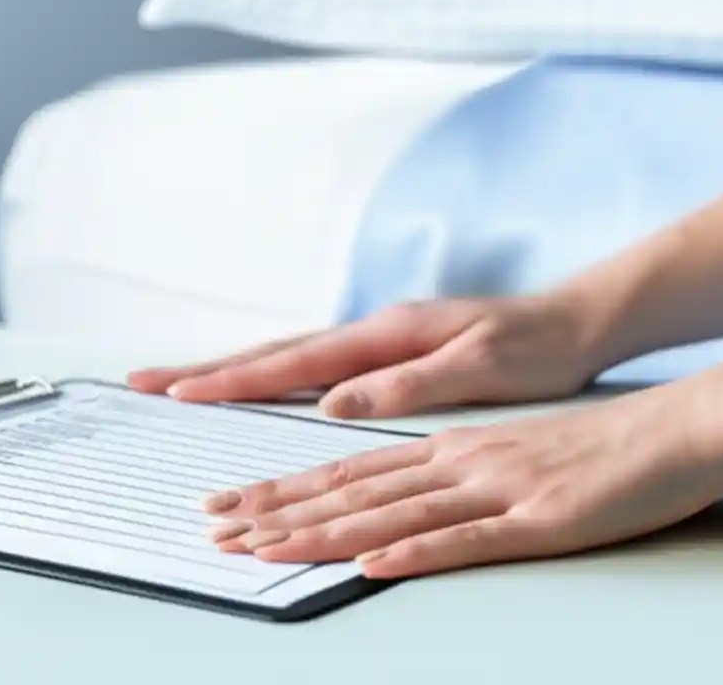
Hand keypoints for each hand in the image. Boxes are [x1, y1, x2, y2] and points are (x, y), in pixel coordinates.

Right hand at [128, 295, 597, 417]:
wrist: (576, 321)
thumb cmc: (538, 347)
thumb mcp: (483, 367)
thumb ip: (409, 383)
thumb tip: (337, 400)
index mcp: (388, 335)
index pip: (297, 363)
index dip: (236, 381)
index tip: (183, 393)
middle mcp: (372, 332)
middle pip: (275, 352)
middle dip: (207, 369)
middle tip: (146, 381)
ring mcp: (376, 340)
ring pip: (287, 356)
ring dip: (229, 370)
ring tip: (177, 383)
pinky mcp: (385, 353)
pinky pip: (311, 365)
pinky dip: (269, 375)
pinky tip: (253, 385)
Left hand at [201, 378, 722, 577]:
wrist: (680, 426)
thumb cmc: (598, 447)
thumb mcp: (512, 452)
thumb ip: (453, 473)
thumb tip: (399, 502)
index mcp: (450, 446)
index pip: (350, 471)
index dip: (286, 491)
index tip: (233, 507)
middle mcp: (460, 462)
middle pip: (352, 490)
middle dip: (278, 513)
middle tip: (217, 531)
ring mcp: (497, 489)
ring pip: (392, 513)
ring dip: (323, 534)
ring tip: (264, 550)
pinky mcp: (540, 520)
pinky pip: (468, 539)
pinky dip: (415, 551)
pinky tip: (374, 564)